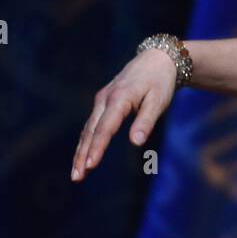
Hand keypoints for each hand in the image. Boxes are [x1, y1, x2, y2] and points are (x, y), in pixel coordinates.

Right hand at [71, 48, 178, 181]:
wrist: (156, 60)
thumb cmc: (160, 82)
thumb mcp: (158, 101)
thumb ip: (146, 121)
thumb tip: (136, 143)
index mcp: (119, 98)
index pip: (105, 128)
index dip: (97, 148)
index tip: (90, 165)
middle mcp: (105, 99)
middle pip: (90, 131)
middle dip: (82, 155)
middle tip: (76, 177)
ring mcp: (101, 100)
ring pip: (88, 130)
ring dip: (81, 152)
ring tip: (76, 174)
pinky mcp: (102, 102)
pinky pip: (92, 125)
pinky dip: (87, 142)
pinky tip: (83, 157)